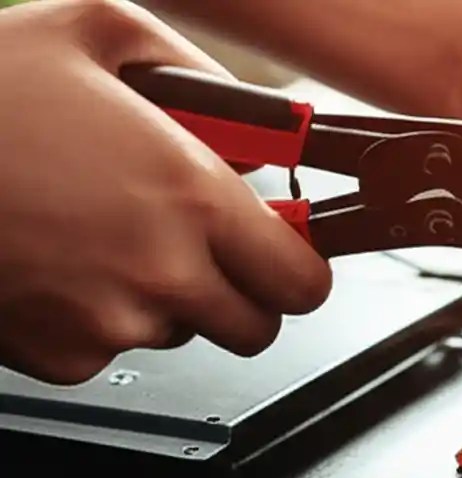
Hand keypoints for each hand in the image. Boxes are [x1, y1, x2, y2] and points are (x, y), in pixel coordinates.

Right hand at [0, 0, 330, 384]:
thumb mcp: (102, 30)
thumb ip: (205, 80)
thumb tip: (259, 130)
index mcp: (194, 199)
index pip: (302, 283)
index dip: (295, 268)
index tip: (280, 252)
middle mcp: (163, 274)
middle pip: (256, 327)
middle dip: (240, 291)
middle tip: (198, 247)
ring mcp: (111, 325)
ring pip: (180, 335)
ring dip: (161, 299)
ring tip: (99, 233)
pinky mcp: (61, 358)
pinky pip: (109, 349)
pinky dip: (94, 317)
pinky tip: (56, 261)